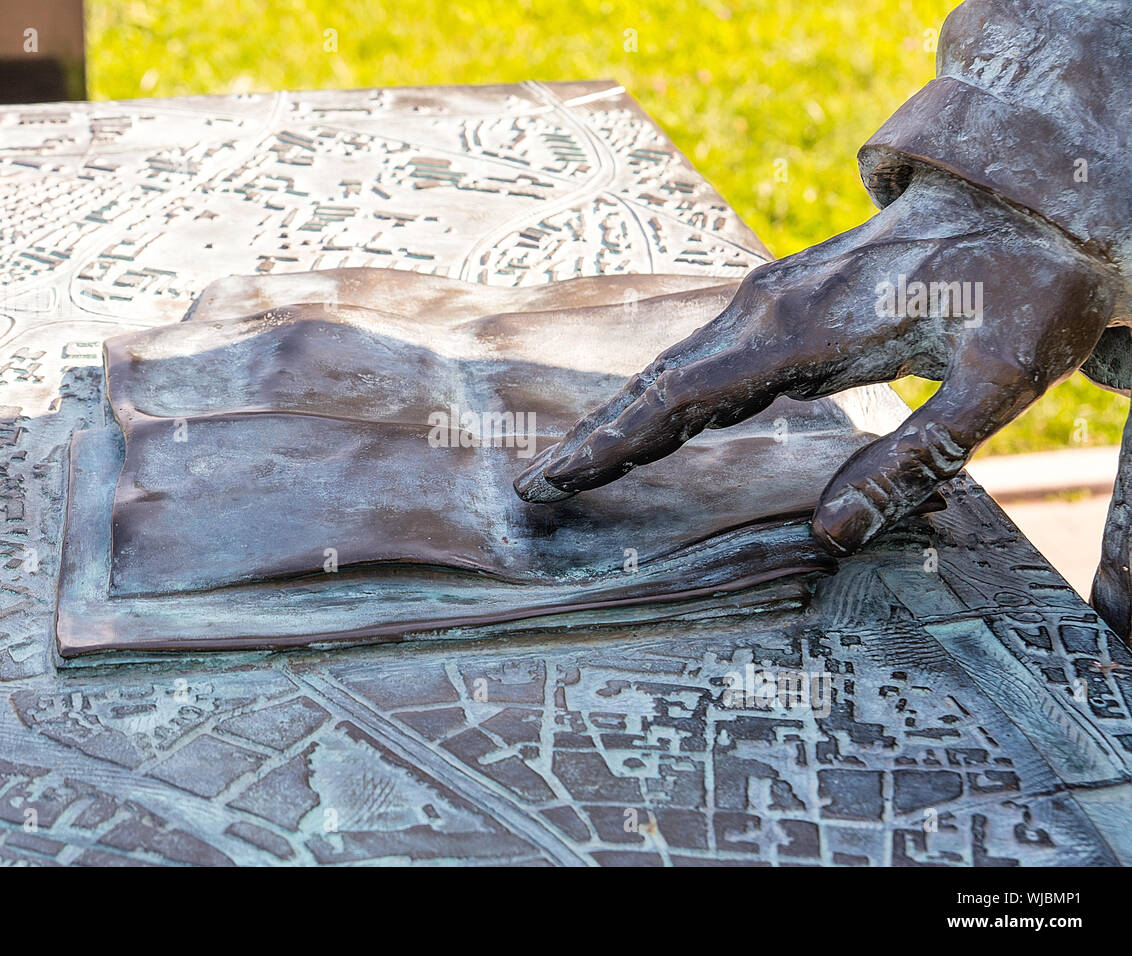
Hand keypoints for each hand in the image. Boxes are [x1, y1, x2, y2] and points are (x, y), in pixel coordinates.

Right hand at [515, 169, 1116, 554]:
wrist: (1027, 199)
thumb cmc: (1022, 289)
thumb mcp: (996, 383)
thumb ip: (914, 459)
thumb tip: (829, 537)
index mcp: (805, 330)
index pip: (683, 396)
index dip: (617, 442)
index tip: (559, 479)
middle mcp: (770, 306)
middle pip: (660, 379)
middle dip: (598, 434)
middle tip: (538, 485)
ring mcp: (773, 296)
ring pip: (678, 364)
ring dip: (624, 415)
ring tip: (577, 464)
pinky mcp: (786, 300)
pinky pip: (707, 353)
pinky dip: (664, 393)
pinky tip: (653, 422)